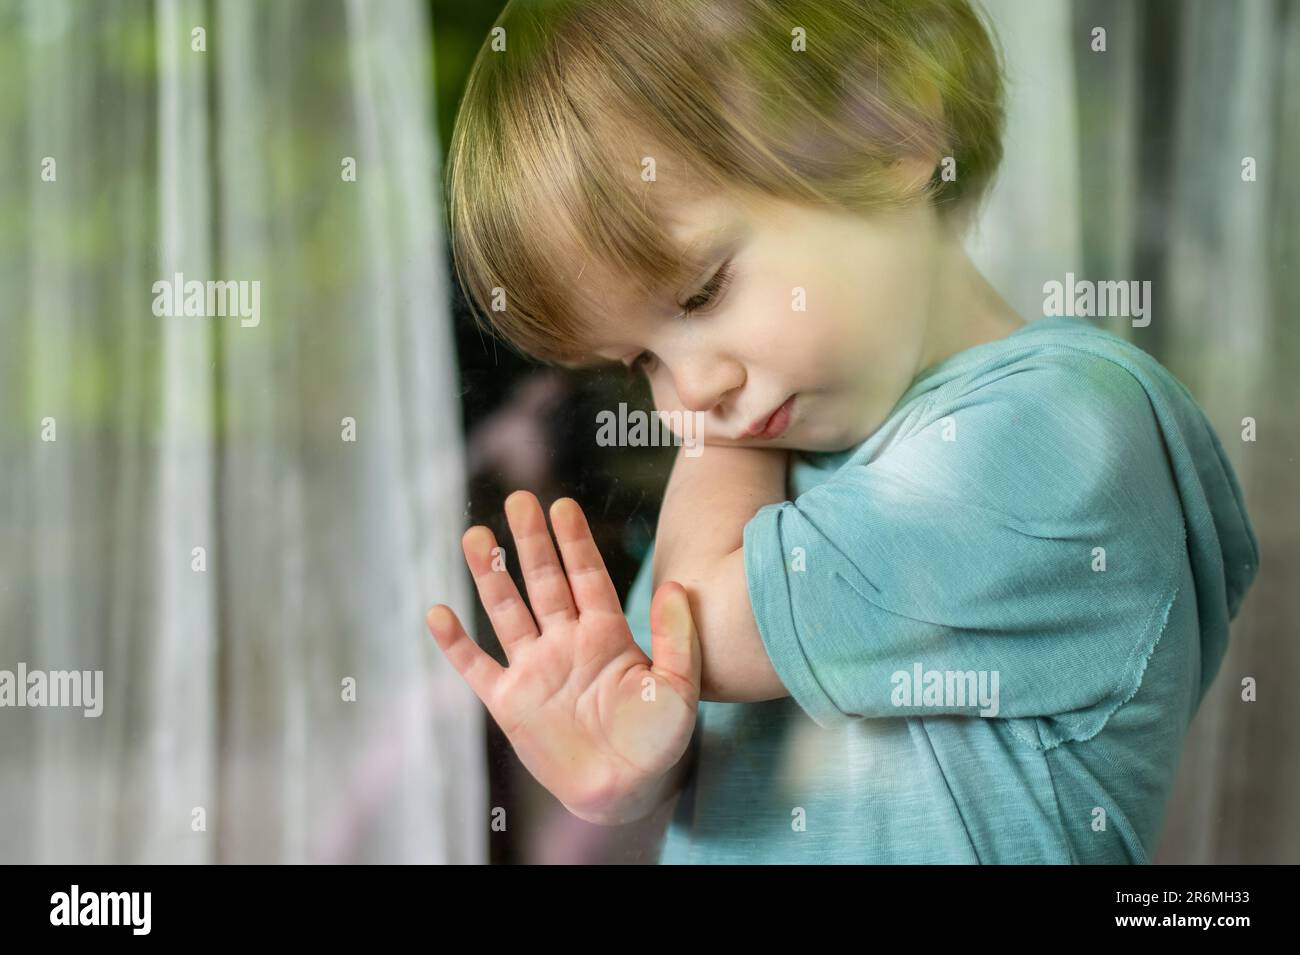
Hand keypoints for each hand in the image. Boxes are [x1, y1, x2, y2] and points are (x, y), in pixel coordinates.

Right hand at [426, 491, 700, 824]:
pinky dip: (456, 643)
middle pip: (544, 581)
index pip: (586, 576)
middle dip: (531, 542)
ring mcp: (534, 668)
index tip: (562, 505)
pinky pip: (477, 666)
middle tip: (519, 499)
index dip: (574, 542)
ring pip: (507, 611)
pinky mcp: (509, 702)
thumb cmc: (657, 738)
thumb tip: (675, 587)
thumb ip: (677, 637)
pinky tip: (439, 613)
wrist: (626, 790)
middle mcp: (565, 641)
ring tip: (476, 536)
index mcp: (605, 633)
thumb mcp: (680, 686)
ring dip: (490, 575)